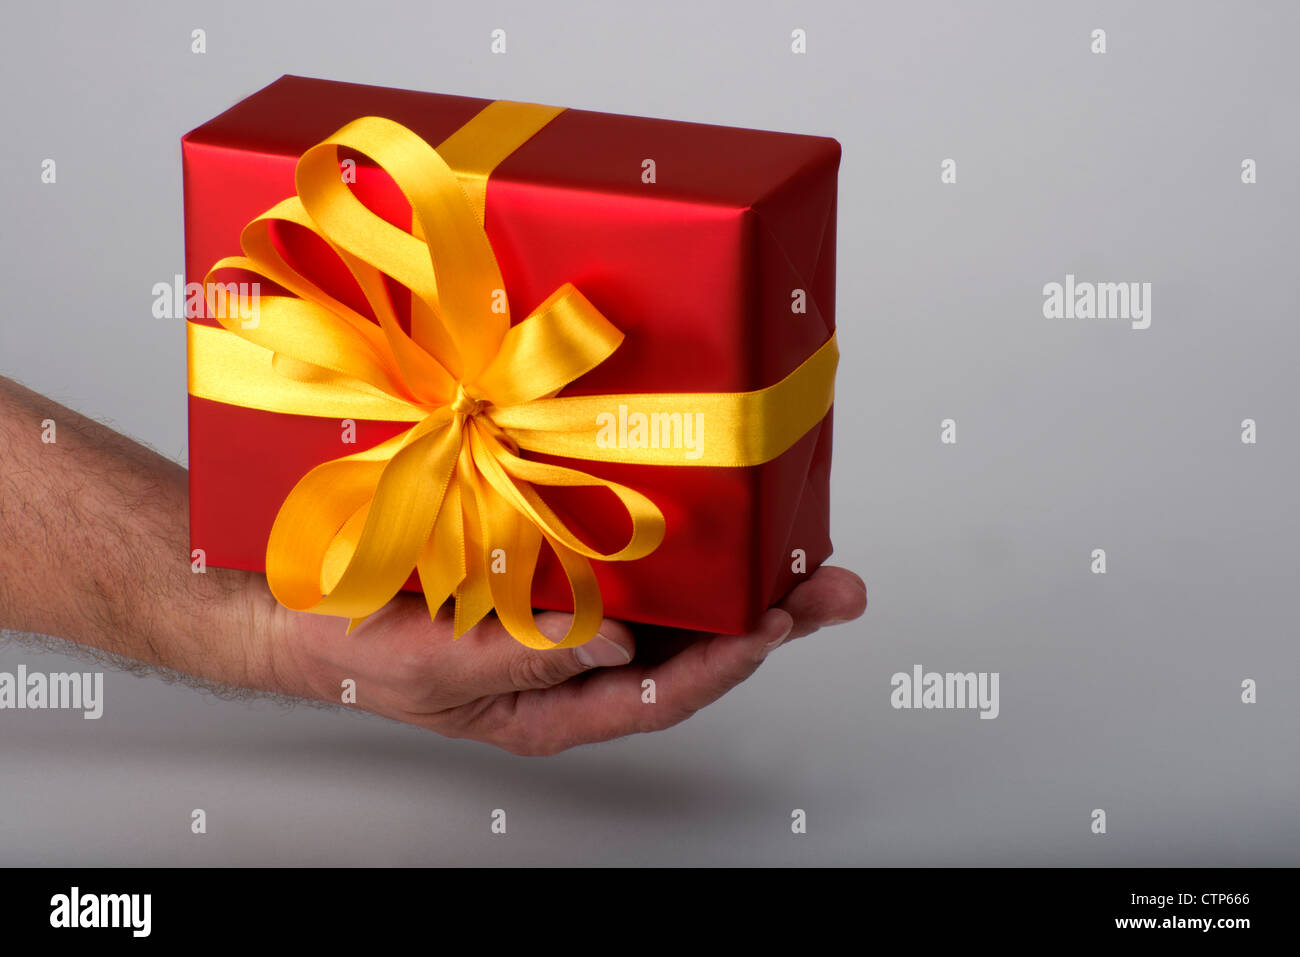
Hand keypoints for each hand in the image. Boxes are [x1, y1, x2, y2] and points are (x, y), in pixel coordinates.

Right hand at [268, 565, 866, 754]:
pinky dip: (681, 543)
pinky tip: (719, 520)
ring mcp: (569, 615)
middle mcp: (574, 664)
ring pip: (672, 607)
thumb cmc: (348, 646)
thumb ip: (525, 661)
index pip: (659, 695)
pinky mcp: (552, 565)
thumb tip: (623, 646)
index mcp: (550, 708)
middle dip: (767, 620)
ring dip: (738, 578)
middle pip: (689, 651)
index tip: (775, 623)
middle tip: (834, 588)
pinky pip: (629, 560)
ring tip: (803, 551)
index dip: (724, 662)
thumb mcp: (430, 666)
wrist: (293, 599)